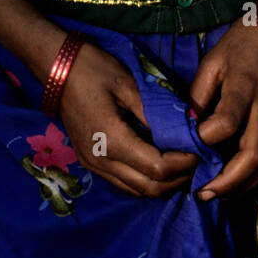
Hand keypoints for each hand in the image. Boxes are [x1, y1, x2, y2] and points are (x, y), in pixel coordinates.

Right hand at [58, 42, 198, 197]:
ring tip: (182, 164)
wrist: (57, 67)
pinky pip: (123, 182)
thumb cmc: (94, 70)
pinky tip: (157, 164)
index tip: (200, 149)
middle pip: (149, 187)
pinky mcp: (89, 162)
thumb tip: (184, 131)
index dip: (183, 163)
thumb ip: (155, 112)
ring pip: (136, 190)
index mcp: (112, 140)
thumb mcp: (129, 84)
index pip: (157, 168)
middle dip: (178, 178)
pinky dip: (144, 180)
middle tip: (197, 159)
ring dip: (162, 183)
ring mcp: (93, 165)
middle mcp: (101, 161)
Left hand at [189, 15, 257, 200]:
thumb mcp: (214, 59)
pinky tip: (238, 183)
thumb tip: (186, 125)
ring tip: (217, 195)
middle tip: (203, 193)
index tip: (187, 146)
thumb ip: (200, 92)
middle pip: (254, 155)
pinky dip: (257, 177)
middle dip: (228, 181)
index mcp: (245, 87)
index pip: (226, 122)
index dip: (205, 139)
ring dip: (242, 185)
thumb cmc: (244, 41)